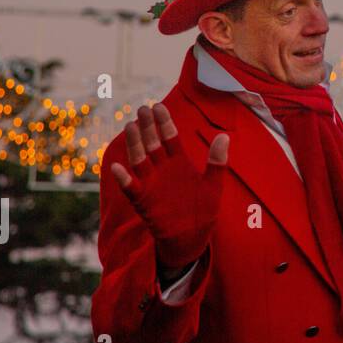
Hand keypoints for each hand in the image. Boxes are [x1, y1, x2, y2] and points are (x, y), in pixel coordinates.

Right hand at [110, 103, 228, 272]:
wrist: (192, 237)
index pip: (169, 137)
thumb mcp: (214, 184)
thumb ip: (218, 160)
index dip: (164, 122)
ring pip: (139, 159)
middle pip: (152, 143)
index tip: (159, 105)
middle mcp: (162, 169)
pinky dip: (123, 179)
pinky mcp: (143, 200)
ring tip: (131, 127)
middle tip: (142, 108)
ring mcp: (151, 183)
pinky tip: (117, 168)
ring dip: (134, 144)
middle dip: (147, 126)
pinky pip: (130, 188)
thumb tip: (225, 135)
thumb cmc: (203, 209)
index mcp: (178, 163)